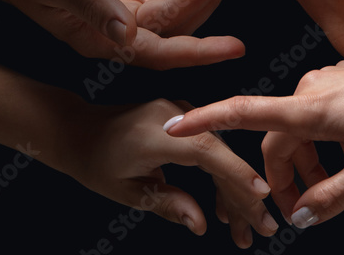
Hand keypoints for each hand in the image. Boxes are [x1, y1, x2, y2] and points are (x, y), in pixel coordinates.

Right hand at [0, 0, 249, 68]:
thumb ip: (94, 6)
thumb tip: (128, 36)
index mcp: (98, 40)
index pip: (159, 51)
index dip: (198, 51)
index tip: (236, 47)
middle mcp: (111, 36)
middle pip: (175, 31)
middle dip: (211, 1)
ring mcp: (116, 20)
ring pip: (174, 16)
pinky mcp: (118, 1)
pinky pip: (163, 3)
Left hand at [65, 98, 279, 247]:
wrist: (79, 130)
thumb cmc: (96, 161)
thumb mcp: (127, 191)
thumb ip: (167, 204)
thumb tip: (200, 224)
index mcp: (155, 134)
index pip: (206, 151)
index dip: (236, 172)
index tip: (261, 195)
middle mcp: (172, 116)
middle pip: (220, 154)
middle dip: (244, 195)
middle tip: (263, 229)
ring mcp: (179, 114)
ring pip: (219, 154)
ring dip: (234, 192)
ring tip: (245, 230)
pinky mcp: (182, 119)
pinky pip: (208, 148)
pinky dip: (219, 177)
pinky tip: (223, 208)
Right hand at [163, 54, 343, 229]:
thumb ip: (333, 196)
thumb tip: (297, 215)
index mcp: (315, 110)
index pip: (245, 114)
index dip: (205, 121)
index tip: (173, 125)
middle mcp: (313, 88)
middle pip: (275, 136)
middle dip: (280, 175)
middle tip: (298, 211)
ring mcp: (327, 79)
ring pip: (299, 126)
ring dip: (308, 159)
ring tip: (341, 182)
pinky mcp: (342, 76)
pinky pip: (318, 112)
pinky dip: (325, 139)